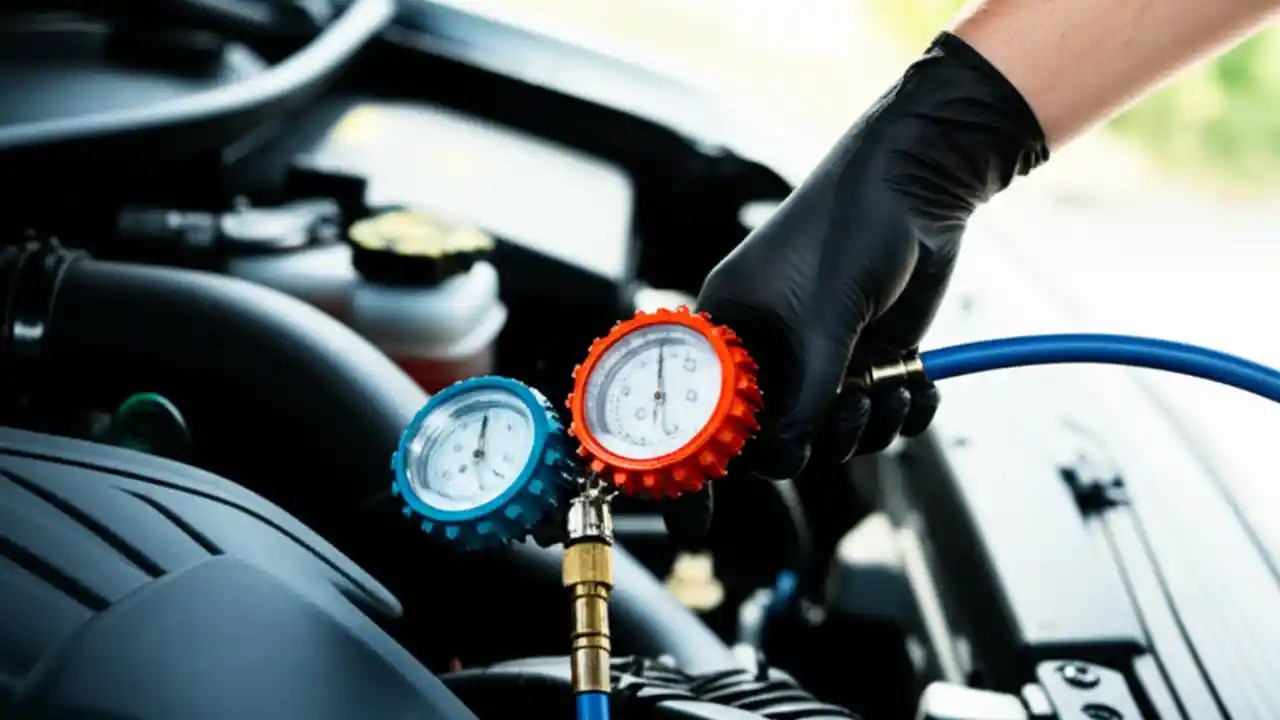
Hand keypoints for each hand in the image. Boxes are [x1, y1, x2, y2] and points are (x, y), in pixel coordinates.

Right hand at [697, 33, 1046, 482]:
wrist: (921, 185)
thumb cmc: (850, 227)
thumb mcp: (821, 315)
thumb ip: (802, 394)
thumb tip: (786, 460)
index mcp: (729, 331)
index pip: (699, 417)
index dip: (694, 468)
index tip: (693, 521)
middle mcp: (768, 352)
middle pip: (772, 442)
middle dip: (819, 439)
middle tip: (850, 410)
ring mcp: (818, 360)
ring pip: (830, 437)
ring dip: (870, 427)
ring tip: (893, 388)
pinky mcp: (866, 360)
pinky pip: (877, 419)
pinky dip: (904, 413)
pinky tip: (918, 385)